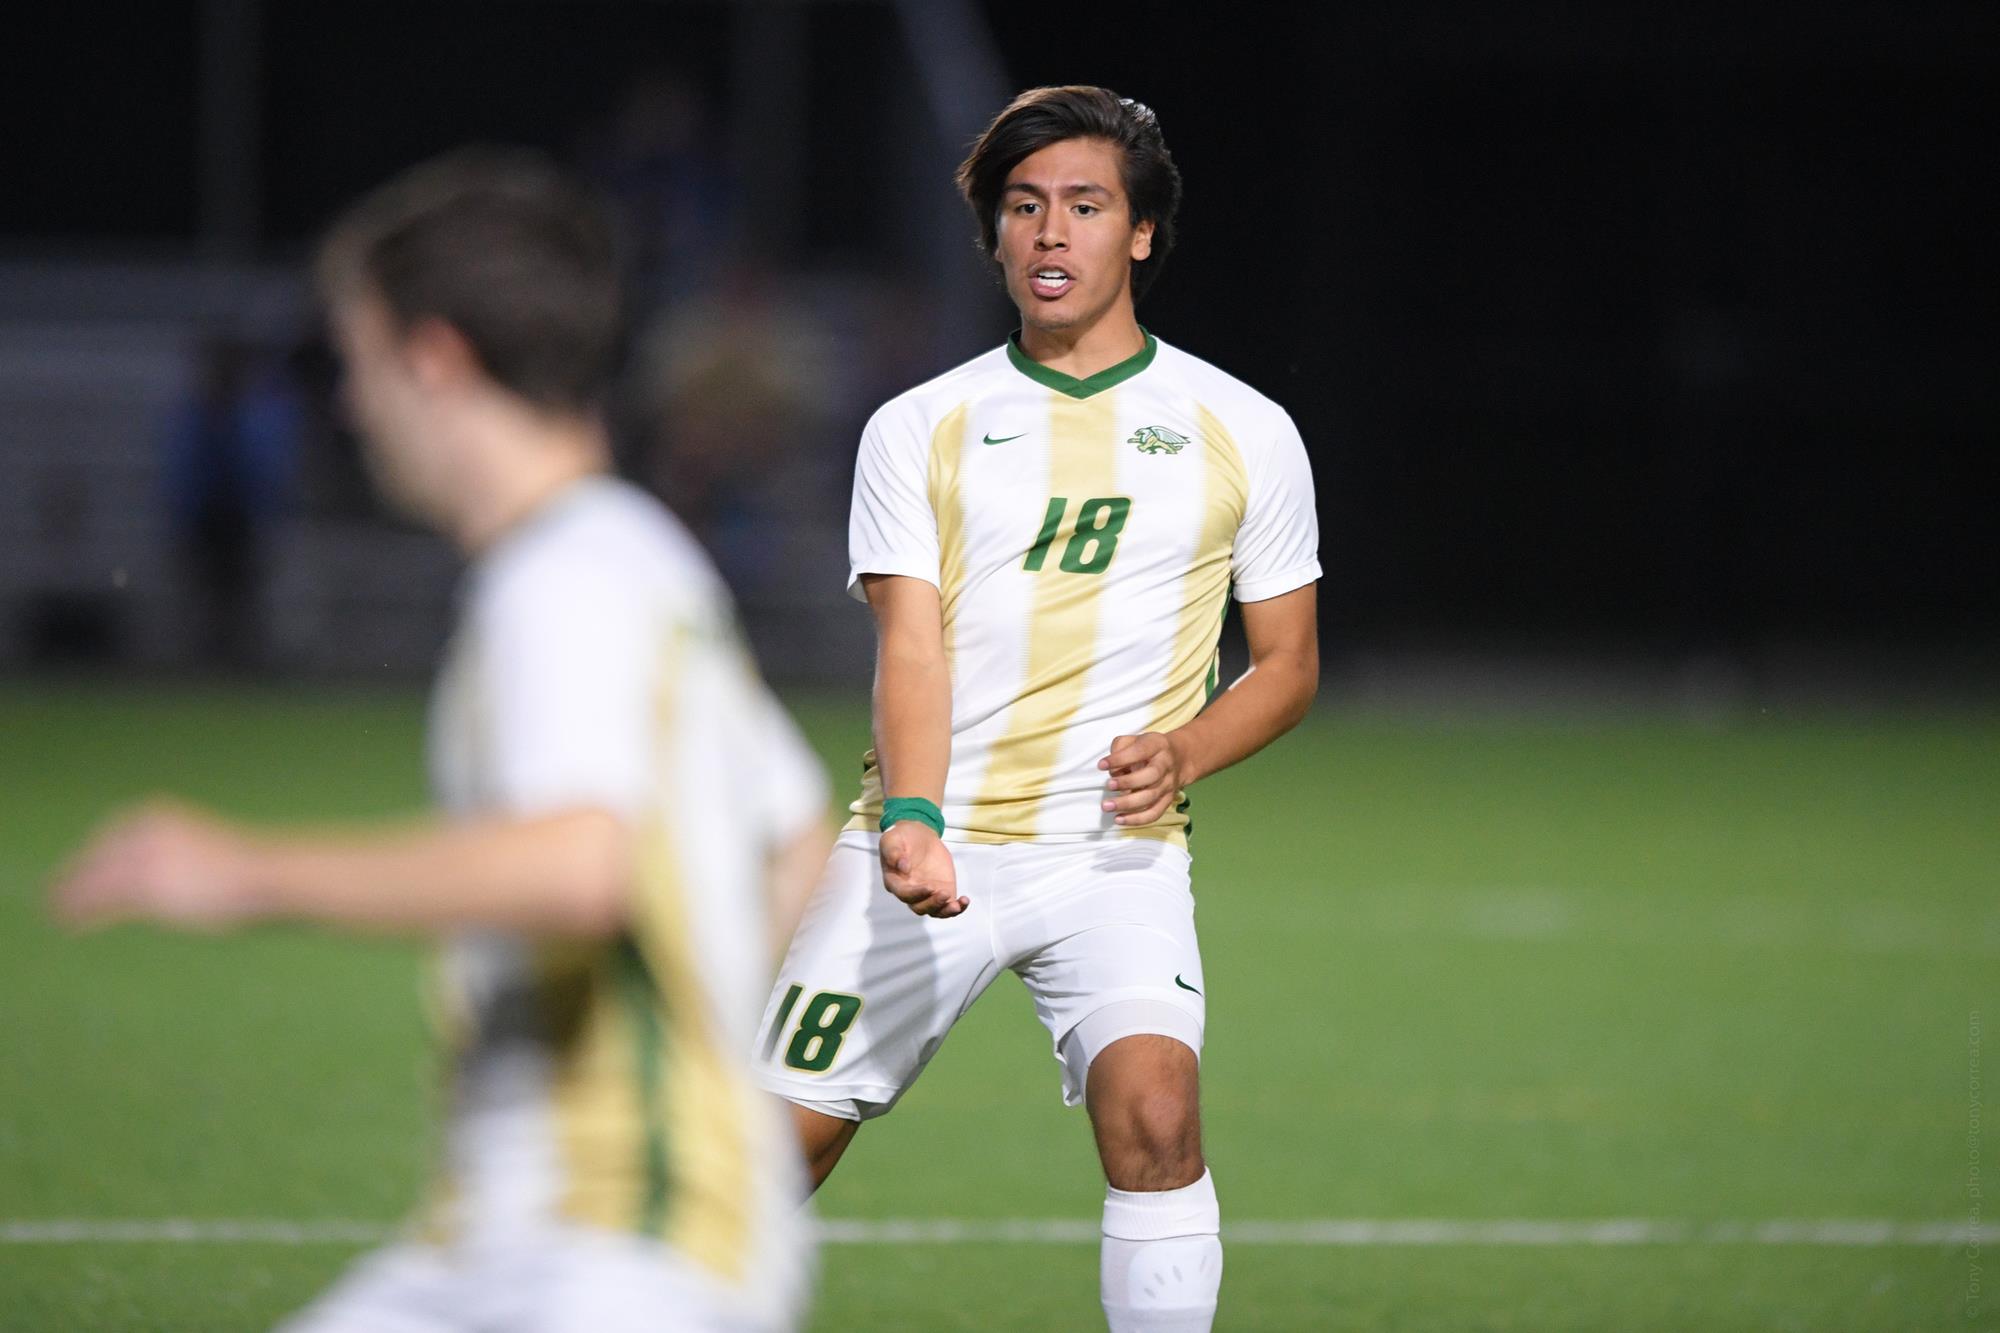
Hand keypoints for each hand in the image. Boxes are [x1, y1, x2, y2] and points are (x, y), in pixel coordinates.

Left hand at [49, 799, 262, 930]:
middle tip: (57, 892)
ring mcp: (145, 861)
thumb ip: (177, 857)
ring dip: (72, 898)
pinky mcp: (148, 890)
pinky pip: (106, 902)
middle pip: (97, 857)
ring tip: (55, 912)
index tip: (81, 870)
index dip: (91, 854)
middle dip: (76, 875)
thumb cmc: (248, 865)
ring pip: (97, 880)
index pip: (110, 836)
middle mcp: (144, 834)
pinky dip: (83, 913)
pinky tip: (70, 923)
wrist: (265, 873)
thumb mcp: (204, 852)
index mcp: (157, 816)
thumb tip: (169, 876)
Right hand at [879, 821, 965, 918]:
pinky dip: (957, 907)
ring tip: (957, 904)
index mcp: (895, 882)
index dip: (916, 894)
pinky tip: (964, 901)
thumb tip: (902, 867)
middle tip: (943, 893)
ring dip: (945, 910)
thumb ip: (894, 852)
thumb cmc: (902, 838)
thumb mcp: (892, 839)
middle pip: (919, 907)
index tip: (929, 886)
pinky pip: (947, 906)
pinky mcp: (940, 891)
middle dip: (932, 903)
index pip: (904, 894)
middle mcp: (910, 892)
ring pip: (934, 910)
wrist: (919, 835)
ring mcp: (926, 894)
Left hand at [1098, 732, 1190, 826]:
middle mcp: (1166, 765)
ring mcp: (1168, 784)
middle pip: (1151, 776)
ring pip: (1151, 797)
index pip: (1139, 751)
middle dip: (1128, 782)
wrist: (1179, 759)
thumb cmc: (1148, 749)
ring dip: (1127, 803)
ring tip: (1107, 806)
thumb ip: (1120, 749)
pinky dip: (1136, 819)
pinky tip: (1119, 819)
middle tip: (1109, 786)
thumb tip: (1112, 770)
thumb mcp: (1134, 740)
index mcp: (1157, 745)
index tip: (1101, 765)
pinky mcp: (1167, 800)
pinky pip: (1154, 813)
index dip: (1120, 759)